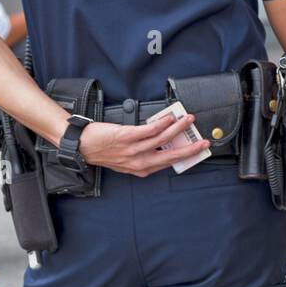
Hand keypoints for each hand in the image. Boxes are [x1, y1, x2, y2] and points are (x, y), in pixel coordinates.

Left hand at [76, 113, 207, 176]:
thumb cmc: (102, 152)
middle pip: (170, 155)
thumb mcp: (125, 161)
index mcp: (140, 168)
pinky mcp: (127, 136)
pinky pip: (149, 130)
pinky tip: (169, 117)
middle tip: (203, 141)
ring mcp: (133, 149)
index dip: (185, 157)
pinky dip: (162, 123)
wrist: (82, 145)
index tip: (197, 150)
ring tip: (188, 120)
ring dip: (178, 129)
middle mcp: (139, 161)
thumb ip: (143, 156)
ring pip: (162, 139)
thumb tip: (162, 143)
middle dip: (190, 148)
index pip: (168, 163)